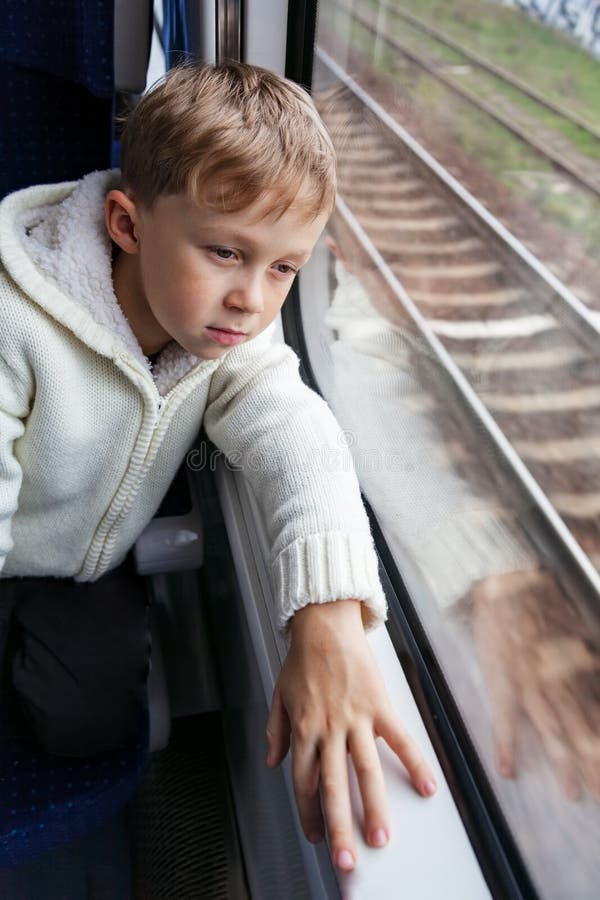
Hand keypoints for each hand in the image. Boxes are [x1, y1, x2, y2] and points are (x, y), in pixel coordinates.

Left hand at [265, 599, 436, 871]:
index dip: (308, 811)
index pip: (303, 781)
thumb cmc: (303, 658)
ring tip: (382, 838)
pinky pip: (400, 740)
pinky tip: (427, 787)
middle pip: (334, 787)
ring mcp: (355, 719)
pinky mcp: (379, 706)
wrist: (324, 624)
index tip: (315, 834)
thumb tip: (273, 761)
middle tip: (346, 858)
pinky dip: (415, 764)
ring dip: (374, 808)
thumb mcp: (278, 694)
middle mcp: (328, 730)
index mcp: (303, 729)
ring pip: (366, 772)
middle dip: (339, 827)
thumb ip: (275, 730)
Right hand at [471, 569, 599, 799]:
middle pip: (582, 729)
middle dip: (594, 763)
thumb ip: (588, 649)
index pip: (599, 711)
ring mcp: (528, 680)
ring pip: (551, 729)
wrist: (500, 576)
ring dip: (563, 763)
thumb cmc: (537, 595)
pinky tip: (507, 769)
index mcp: (577, 663)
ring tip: (573, 793)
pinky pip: (503, 716)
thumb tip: (596, 665)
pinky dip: (505, 743)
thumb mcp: (577, 617)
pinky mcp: (500, 677)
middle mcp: (557, 677)